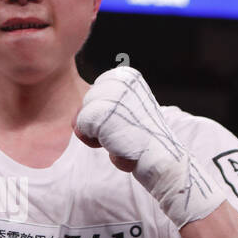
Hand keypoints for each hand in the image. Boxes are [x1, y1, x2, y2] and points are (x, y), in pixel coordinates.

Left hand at [74, 68, 223, 229]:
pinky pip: (82, 129)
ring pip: (82, 118)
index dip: (104, 117)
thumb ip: (95, 112)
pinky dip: (98, 144)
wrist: (163, 162)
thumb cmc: (143, 143)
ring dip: (99, 137)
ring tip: (125, 140)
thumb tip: (74, 123)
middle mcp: (121, 79)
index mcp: (126, 76)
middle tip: (128, 134)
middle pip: (85, 106)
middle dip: (99, 127)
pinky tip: (121, 146)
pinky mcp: (104, 111)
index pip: (93, 96)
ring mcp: (114, 94)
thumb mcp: (119, 119)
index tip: (127, 125)